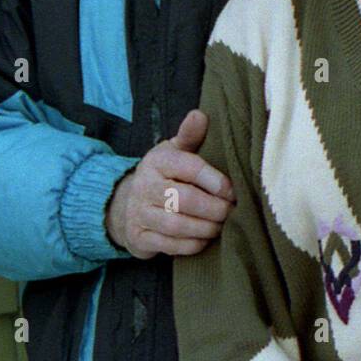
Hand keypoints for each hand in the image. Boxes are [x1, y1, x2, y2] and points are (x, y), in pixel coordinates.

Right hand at [105, 110, 234, 258]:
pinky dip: (193, 244)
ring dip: (206, 228)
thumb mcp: (173, 151)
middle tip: (232, 212)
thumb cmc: (163, 176)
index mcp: (157, 161)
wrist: (127, 205)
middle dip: (214, 208)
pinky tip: (205, 238)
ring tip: (222, 226)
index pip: (189, 167)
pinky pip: (171, 245)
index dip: (215, 180)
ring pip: (178, 225)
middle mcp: (145, 186)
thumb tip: (200, 115)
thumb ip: (189, 135)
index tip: (233, 191)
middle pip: (185, 199)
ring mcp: (140, 213)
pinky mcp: (139, 238)